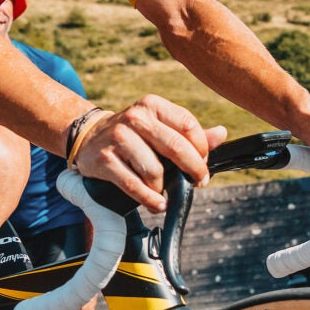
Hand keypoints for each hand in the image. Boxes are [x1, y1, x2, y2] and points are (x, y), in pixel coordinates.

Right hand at [71, 95, 223, 213]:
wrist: (88, 136)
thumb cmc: (131, 134)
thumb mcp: (158, 125)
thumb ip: (188, 132)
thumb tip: (222, 133)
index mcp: (152, 105)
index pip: (188, 126)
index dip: (202, 150)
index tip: (203, 165)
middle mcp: (135, 118)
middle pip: (175, 147)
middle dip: (192, 170)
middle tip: (198, 182)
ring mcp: (117, 138)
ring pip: (155, 170)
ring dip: (164, 187)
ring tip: (165, 192)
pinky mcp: (104, 160)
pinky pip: (133, 185)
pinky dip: (149, 199)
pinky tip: (156, 203)